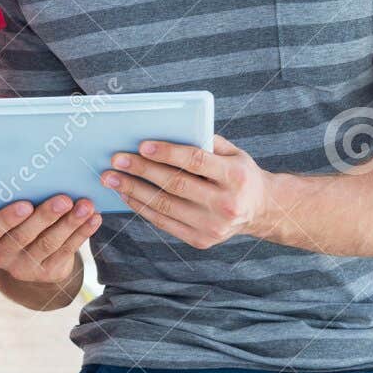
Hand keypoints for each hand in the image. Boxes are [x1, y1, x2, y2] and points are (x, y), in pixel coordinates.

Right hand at [0, 194, 99, 284]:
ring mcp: (26, 267)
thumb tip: (41, 171)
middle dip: (46, 216)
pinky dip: (82, 233)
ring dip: (70, 223)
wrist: (28, 253)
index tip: (26, 204)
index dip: (8, 217)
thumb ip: (17, 196)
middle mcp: (3, 255)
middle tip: (64, 200)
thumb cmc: (19, 218)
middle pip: (24, 236)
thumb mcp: (10, 210)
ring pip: (49, 244)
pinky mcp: (48, 273)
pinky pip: (66, 251)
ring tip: (86, 206)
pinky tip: (94, 219)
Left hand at [100, 134, 269, 248]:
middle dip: (141, 171)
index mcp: (236, 177)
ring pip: (165, 206)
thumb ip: (205, 141)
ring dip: (133, 190)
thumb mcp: (233, 152)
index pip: (196, 161)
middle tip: (116, 160)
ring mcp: (214, 226)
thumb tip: (165, 131)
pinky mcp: (201, 240)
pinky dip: (142, 207)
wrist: (261, 210)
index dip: (168, 153)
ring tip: (112, 178)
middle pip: (175, 185)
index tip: (142, 145)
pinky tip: (126, 194)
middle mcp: (226, 204)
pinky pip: (164, 223)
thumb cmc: (238, 173)